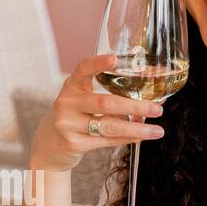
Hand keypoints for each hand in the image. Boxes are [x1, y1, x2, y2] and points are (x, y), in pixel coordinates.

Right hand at [29, 54, 165, 172]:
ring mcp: (68, 124)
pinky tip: (140, 137)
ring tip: (157, 130)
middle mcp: (67, 103)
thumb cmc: (74, 118)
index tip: (116, 59)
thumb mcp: (82, 102)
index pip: (83, 69)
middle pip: (105, 102)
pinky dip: (126, 139)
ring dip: (137, 128)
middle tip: (157, 108)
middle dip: (136, 106)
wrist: (49, 146)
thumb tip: (150, 101)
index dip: (99, 63)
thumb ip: (108, 98)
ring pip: (109, 125)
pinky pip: (106, 141)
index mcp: (71, 86)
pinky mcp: (73, 143)